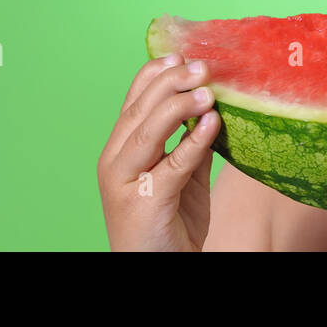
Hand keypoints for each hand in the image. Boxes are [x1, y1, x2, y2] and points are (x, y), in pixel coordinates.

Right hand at [97, 53, 218, 250]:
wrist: (159, 272)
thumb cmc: (169, 226)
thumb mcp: (182, 179)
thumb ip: (190, 146)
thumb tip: (212, 110)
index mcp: (119, 152)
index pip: (132, 102)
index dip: (154, 75)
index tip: (179, 55)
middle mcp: (114, 163)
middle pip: (140, 110)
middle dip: (171, 82)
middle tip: (202, 66)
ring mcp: (124, 183)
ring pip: (149, 131)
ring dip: (180, 105)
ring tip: (207, 90)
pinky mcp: (144, 204)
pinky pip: (172, 165)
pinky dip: (193, 141)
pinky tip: (212, 124)